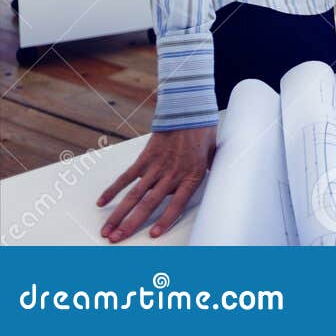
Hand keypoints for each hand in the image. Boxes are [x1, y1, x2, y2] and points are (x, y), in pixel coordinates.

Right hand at [97, 125, 215, 241]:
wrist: (188, 109)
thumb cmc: (202, 131)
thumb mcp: (213, 154)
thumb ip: (210, 172)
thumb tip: (220, 182)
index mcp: (191, 175)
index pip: (177, 204)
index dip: (165, 220)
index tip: (152, 234)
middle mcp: (171, 174)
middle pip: (148, 204)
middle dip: (131, 224)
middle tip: (117, 239)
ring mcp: (156, 166)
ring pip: (133, 195)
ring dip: (119, 214)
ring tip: (108, 230)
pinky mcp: (144, 158)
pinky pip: (126, 177)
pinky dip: (113, 189)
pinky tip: (102, 202)